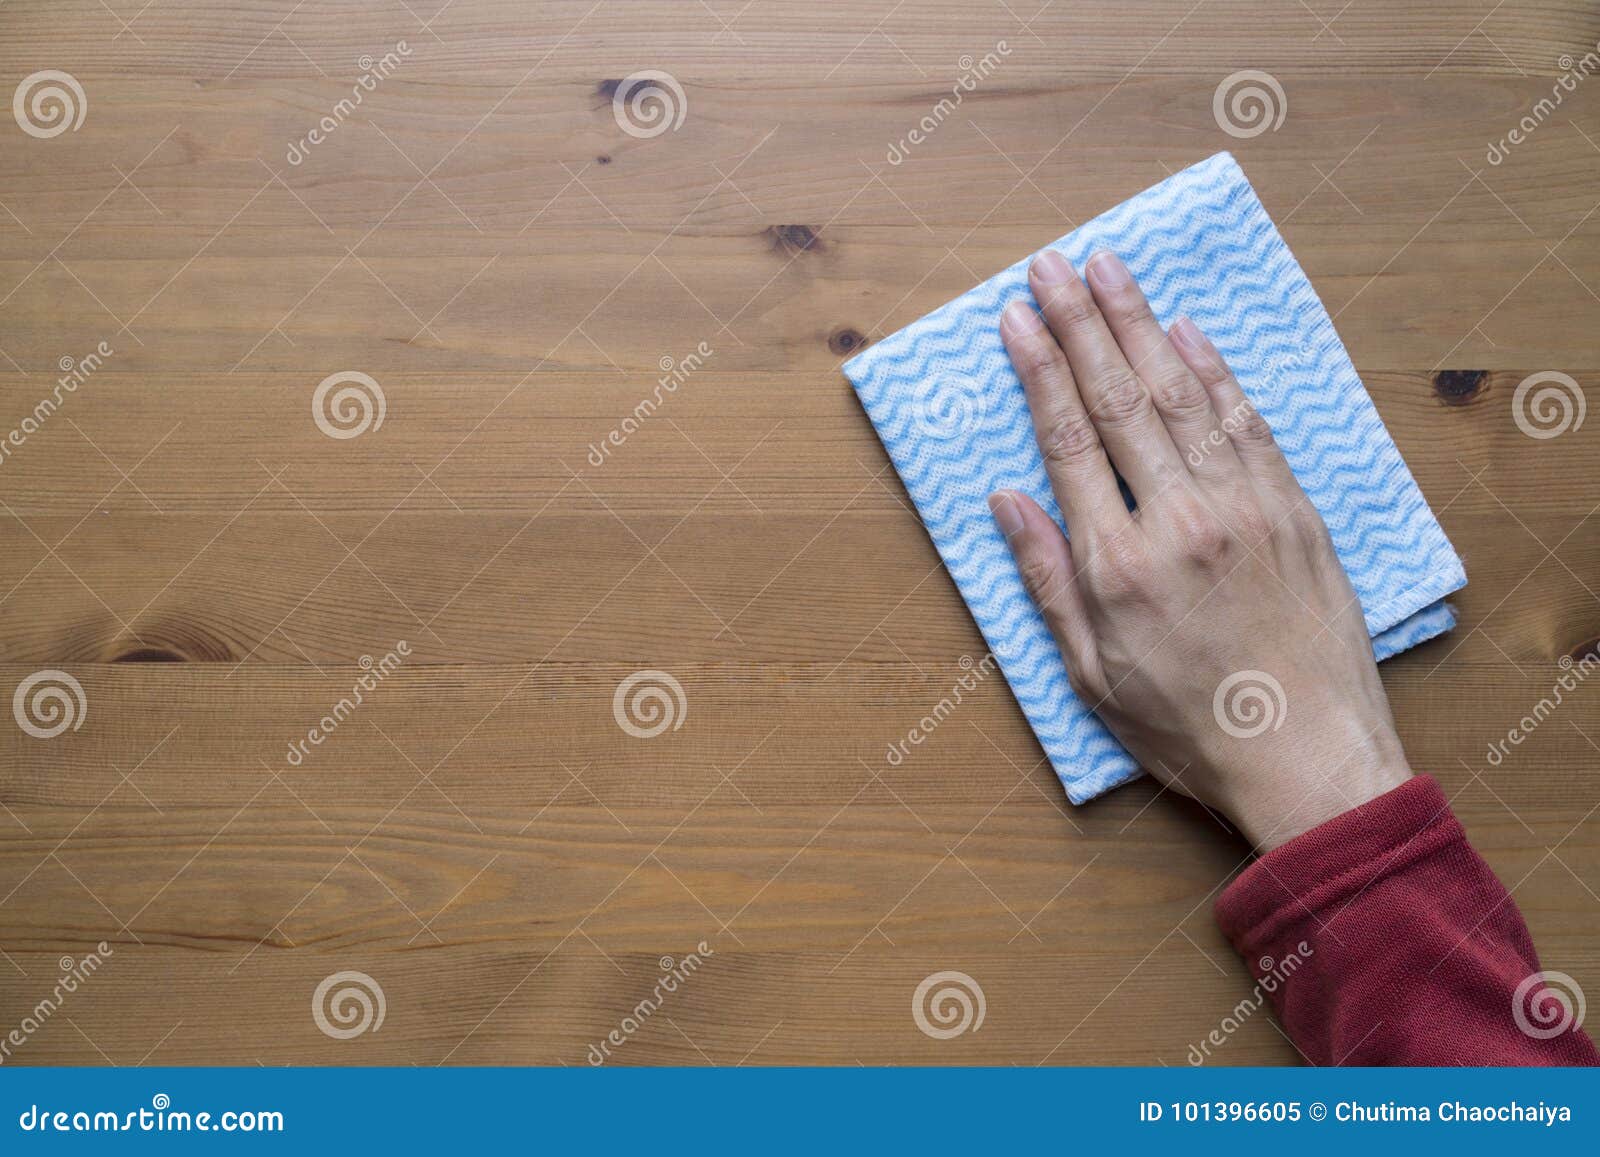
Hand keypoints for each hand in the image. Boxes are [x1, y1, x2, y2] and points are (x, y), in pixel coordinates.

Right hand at [987, 249, 1410, 850]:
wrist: (1307, 756)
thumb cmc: (1190, 727)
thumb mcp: (1090, 674)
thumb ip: (1047, 580)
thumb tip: (1005, 500)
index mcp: (1117, 564)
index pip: (1068, 438)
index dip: (1040, 368)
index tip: (1019, 315)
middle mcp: (1179, 518)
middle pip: (1120, 397)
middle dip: (1082, 321)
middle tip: (1055, 262)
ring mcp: (1244, 507)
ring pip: (1183, 393)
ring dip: (1142, 324)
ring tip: (1112, 268)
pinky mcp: (1293, 511)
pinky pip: (1247, 423)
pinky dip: (1216, 370)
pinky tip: (1187, 331)